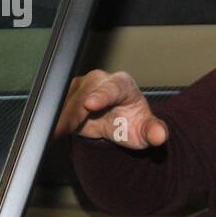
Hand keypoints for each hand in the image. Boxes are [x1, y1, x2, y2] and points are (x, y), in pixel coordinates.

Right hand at [53, 69, 167, 148]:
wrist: (118, 124)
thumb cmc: (132, 123)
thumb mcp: (145, 131)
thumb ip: (154, 132)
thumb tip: (159, 136)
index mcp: (123, 85)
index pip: (111, 89)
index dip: (100, 96)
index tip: (90, 104)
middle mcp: (100, 80)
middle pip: (84, 93)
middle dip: (76, 111)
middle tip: (70, 128)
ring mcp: (81, 85)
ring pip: (67, 99)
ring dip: (64, 116)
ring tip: (62, 131)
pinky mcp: (67, 94)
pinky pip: (57, 105)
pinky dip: (56, 117)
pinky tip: (56, 128)